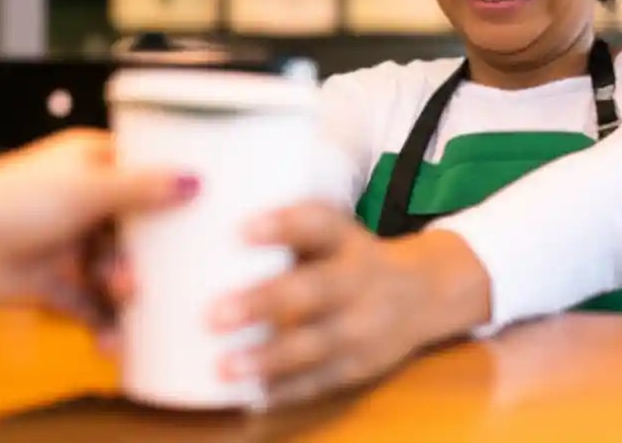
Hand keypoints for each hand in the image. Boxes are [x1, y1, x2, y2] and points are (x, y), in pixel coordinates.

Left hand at [0, 129, 196, 320]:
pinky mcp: (56, 283)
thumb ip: (143, 188)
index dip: (175, 190)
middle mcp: (85, 200)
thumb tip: (194, 179)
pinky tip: (114, 341)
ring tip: (123, 297)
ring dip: (127, 289)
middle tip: (150, 268)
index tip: (207, 210)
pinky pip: (92, 307)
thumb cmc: (8, 201)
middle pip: (139, 229)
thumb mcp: (88, 189)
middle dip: (151, 254)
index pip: (147, 171)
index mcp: (93, 162)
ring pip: (118, 269)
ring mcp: (71, 243)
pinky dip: (105, 324)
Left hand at [208, 202, 489, 406]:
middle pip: (315, 290)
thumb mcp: (331, 235)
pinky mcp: (361, 365)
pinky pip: (321, 381)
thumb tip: (196, 229)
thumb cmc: (351, 258)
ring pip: (317, 344)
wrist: (426, 294)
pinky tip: (250, 397)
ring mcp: (364, 328)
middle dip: (265, 302)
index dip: (283, 225)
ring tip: (224, 365)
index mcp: (348, 241)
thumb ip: (283, 235)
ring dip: (269, 358)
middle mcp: (361, 282)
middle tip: (213, 314)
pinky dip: (286, 391)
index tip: (241, 229)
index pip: (319, 224)